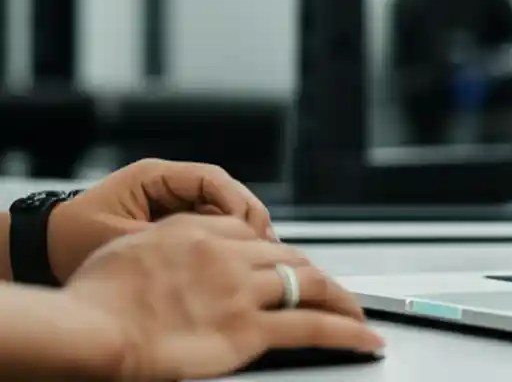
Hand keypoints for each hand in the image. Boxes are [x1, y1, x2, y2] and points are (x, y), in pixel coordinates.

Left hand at [49, 158, 274, 281]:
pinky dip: (224, 241)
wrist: (43, 249)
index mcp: (155, 176)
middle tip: (267, 246)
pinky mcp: (172, 221)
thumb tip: (219, 246)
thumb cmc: (72, 239)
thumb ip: (171, 239)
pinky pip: (207, 226)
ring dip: (239, 231)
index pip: (211, 178)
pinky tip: (237, 260)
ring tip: (258, 256)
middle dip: (247, 218)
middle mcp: (168, 184)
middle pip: (224, 193)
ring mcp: (171, 202)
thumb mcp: (122, 239)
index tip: (252, 230)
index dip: (238, 201)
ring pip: (220, 211)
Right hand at [64, 214, 382, 380]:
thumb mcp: (128, 250)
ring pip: (309, 284)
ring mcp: (241, 290)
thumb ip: (163, 246)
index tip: (281, 266)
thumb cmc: (90, 299)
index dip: (272, 252)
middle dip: (312, 273)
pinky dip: (347, 330)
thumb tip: (174, 256)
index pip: (252, 234)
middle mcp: (227, 253)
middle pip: (288, 256)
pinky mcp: (249, 328)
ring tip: (357, 313)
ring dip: (340, 299)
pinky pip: (313, 326)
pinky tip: (366, 338)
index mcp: (197, 231)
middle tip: (328, 290)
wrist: (89, 328)